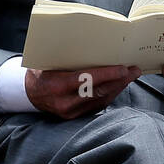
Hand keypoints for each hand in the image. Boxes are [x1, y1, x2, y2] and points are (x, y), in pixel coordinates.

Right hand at [25, 63, 141, 118]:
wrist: (29, 93)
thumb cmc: (41, 71)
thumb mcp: (49, 61)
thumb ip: (69, 58)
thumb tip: (95, 46)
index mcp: (56, 86)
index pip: (86, 80)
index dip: (106, 75)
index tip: (123, 68)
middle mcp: (64, 102)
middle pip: (98, 92)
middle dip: (119, 81)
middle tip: (134, 70)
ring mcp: (71, 112)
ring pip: (101, 100)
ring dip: (118, 87)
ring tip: (131, 75)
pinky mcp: (76, 116)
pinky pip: (98, 105)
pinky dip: (110, 94)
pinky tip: (119, 85)